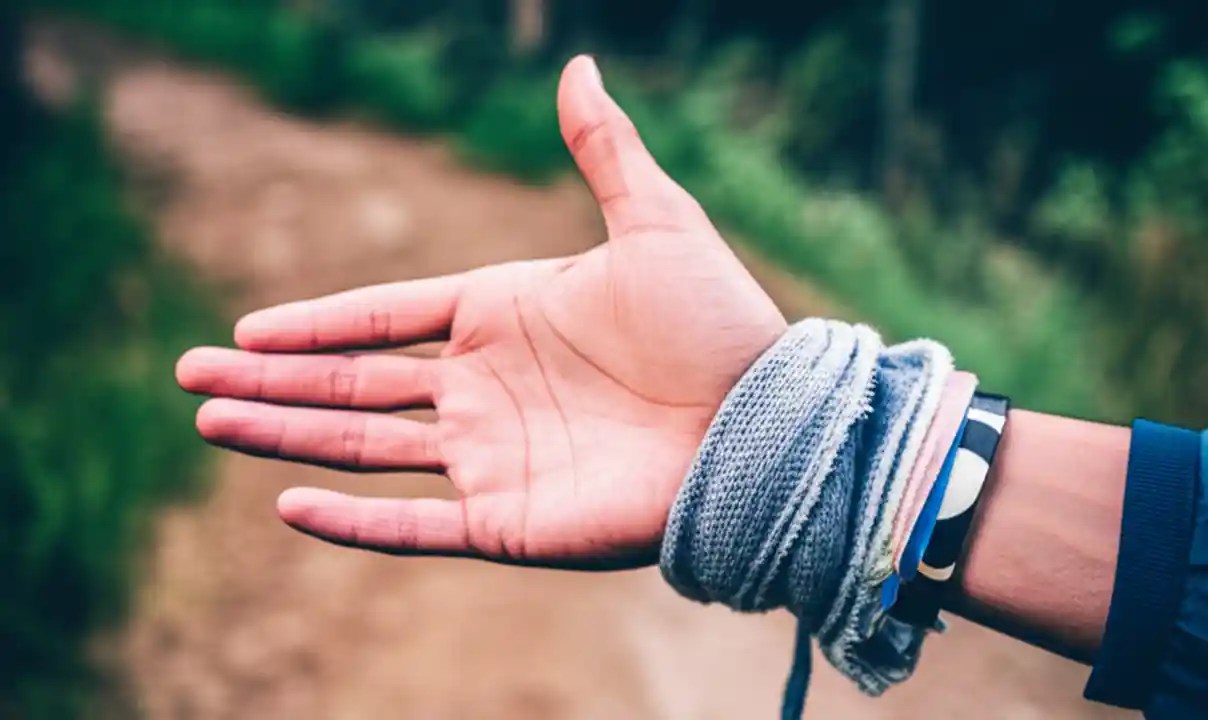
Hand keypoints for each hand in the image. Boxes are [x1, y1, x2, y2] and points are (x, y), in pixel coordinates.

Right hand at [176, 56, 784, 568]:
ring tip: (211, 420)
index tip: (244, 330)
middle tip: (191, 377)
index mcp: (504, 315)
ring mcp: (492, 458)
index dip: (315, 326)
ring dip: (285, 437)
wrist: (766, 426)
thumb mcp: (656, 220)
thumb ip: (605, 150)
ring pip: (364, 448)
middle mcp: (485, 388)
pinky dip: (352, 523)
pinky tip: (287, 504)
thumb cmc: (716, 324)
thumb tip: (576, 64)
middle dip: (270, 383)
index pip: (384, 320)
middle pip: (354, 386)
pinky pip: (414, 527)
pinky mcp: (509, 524)